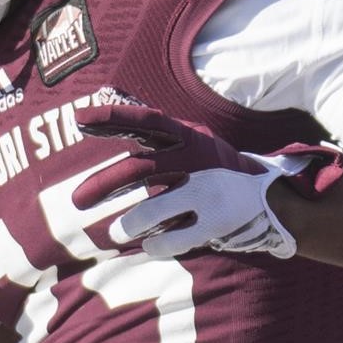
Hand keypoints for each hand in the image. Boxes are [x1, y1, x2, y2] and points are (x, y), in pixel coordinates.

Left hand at [71, 106, 335, 259]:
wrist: (266, 199)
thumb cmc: (211, 167)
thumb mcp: (188, 137)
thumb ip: (152, 125)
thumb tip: (110, 96)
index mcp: (187, 136)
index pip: (146, 121)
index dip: (113, 118)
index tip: (78, 119)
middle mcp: (196, 160)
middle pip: (140, 169)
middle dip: (103, 184)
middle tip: (76, 201)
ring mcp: (207, 192)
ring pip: (154, 210)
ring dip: (128, 224)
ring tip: (114, 233)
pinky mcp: (216, 224)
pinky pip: (173, 239)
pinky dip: (155, 245)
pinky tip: (147, 246)